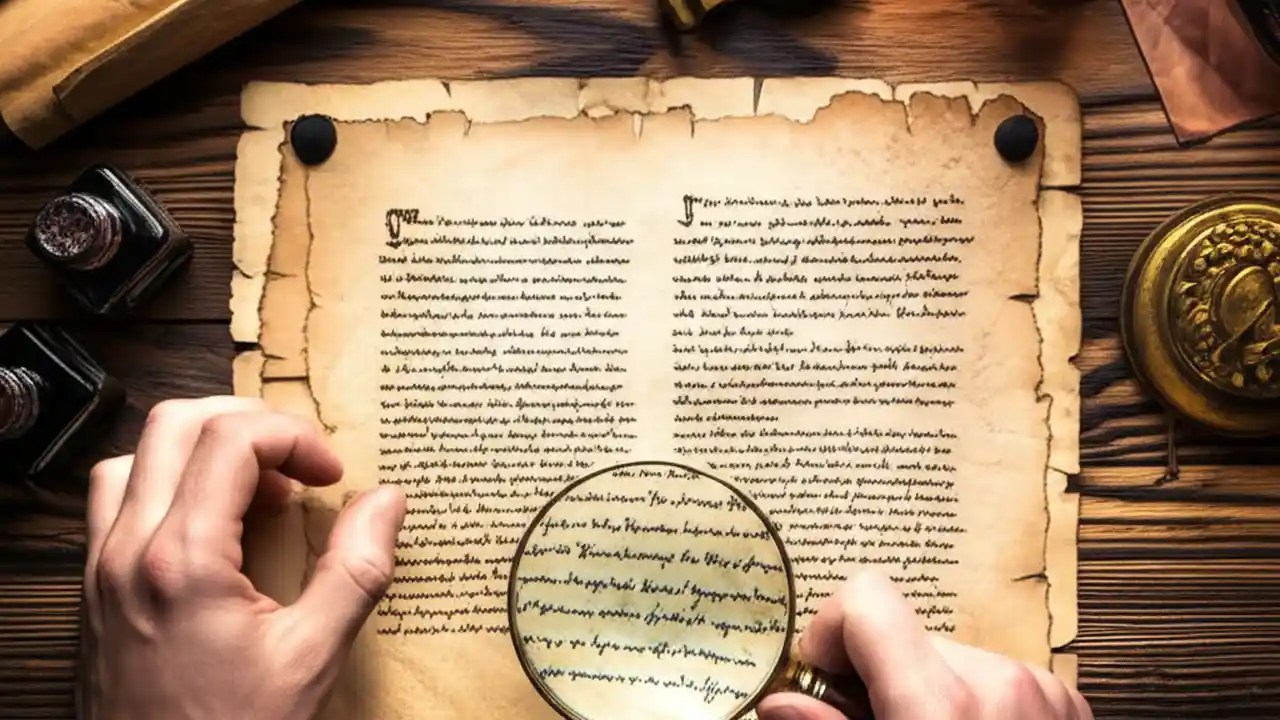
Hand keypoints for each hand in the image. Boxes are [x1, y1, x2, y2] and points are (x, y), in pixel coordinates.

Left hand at [79, 397, 406, 719]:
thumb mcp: (311, 658)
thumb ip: (356, 571)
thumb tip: (386, 502)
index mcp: (182, 560)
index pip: (232, 439)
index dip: (294, 439)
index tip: (330, 476)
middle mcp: (128, 551)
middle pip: (175, 424)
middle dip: (247, 425)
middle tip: (295, 463)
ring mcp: (101, 569)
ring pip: (136, 455)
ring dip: (200, 450)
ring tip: (253, 490)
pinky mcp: (94, 590)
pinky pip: (115, 499)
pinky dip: (166, 485)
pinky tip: (210, 524)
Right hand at [757, 570, 1091, 719]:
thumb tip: (778, 704)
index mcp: (942, 704)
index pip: (867, 597)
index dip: (832, 629)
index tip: (828, 676)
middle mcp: (1000, 683)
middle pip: (907, 633)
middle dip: (882, 674)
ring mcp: (1044, 693)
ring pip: (954, 658)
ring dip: (933, 693)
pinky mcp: (1072, 706)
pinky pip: (1001, 679)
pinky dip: (979, 706)